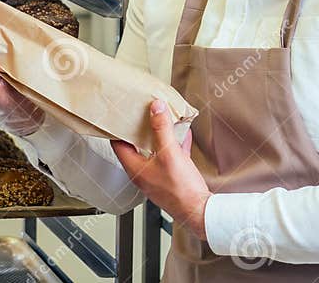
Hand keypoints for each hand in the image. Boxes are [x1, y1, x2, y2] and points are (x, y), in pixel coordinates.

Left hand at [112, 99, 210, 240]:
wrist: (200, 211)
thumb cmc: (181, 190)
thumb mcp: (169, 152)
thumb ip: (161, 129)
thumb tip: (155, 108)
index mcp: (135, 169)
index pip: (118, 144)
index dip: (118, 128)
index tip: (120, 114)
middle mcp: (143, 173)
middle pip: (136, 146)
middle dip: (140, 128)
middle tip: (141, 113)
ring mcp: (157, 176)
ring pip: (154, 150)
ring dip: (159, 135)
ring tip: (162, 119)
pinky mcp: (171, 178)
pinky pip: (170, 156)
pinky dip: (174, 144)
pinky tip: (183, 134)